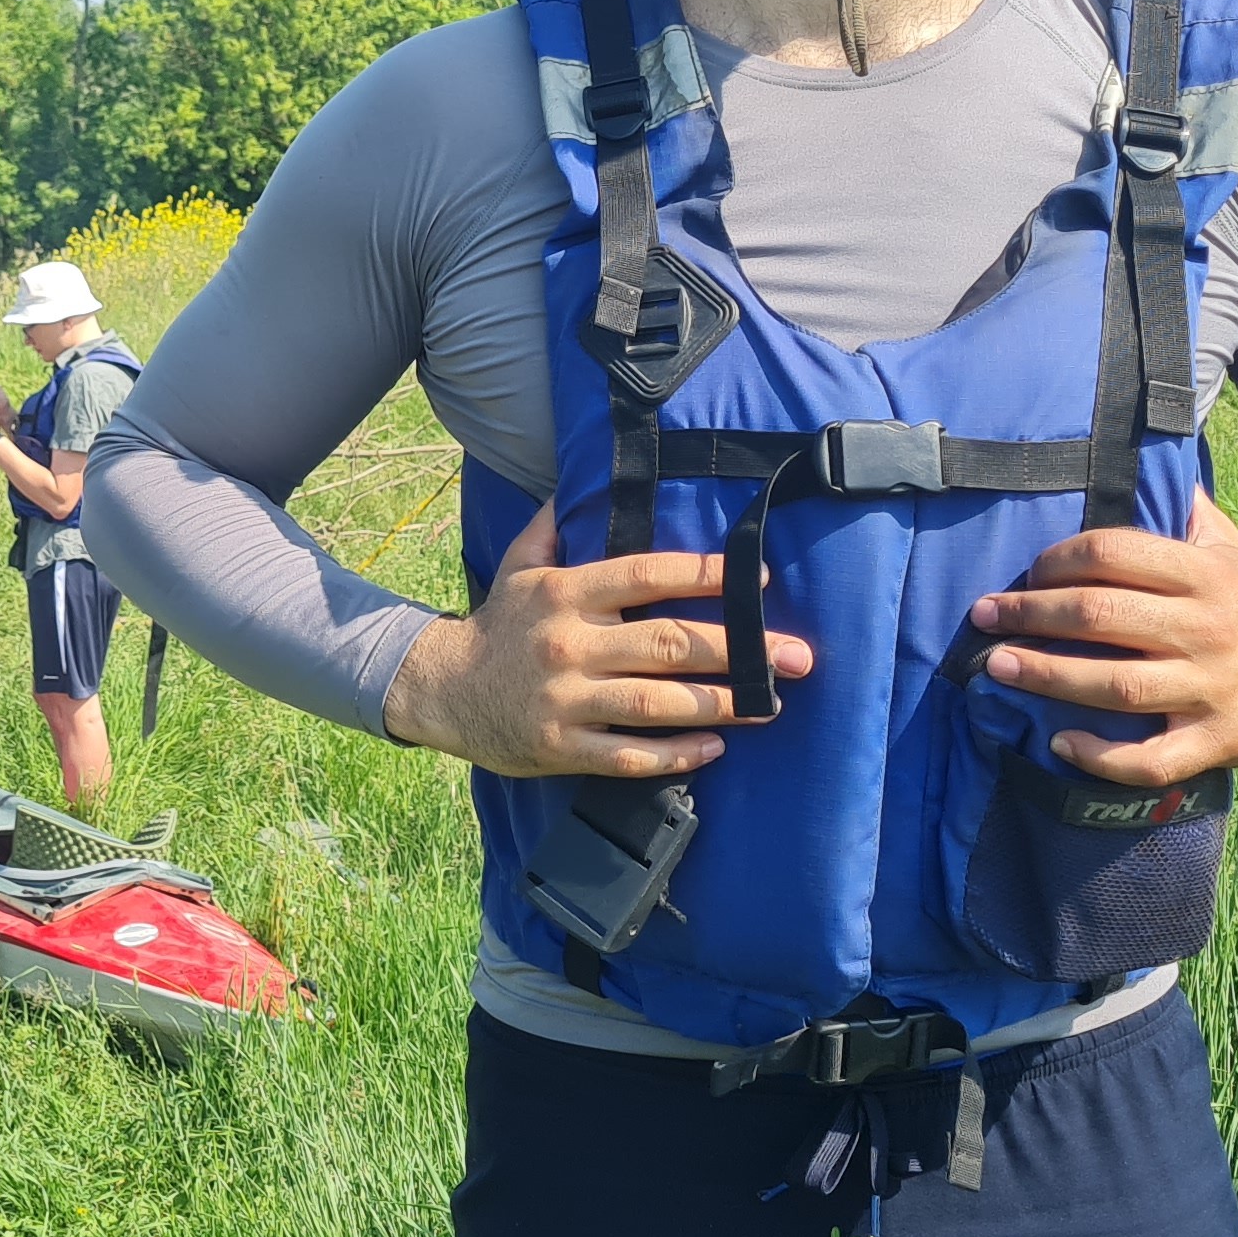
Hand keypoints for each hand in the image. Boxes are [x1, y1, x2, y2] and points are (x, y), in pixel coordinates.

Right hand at [378, 504, 811, 780]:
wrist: (440, 689)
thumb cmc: (495, 624)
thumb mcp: (517, 566)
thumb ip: (550, 526)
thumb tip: (574, 482)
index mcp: (564, 592)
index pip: (645, 575)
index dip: (704, 576)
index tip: (757, 579)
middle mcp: (568, 642)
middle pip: (666, 644)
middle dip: (738, 650)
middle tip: (797, 657)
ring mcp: (565, 698)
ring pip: (655, 703)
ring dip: (719, 704)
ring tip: (770, 704)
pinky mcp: (561, 745)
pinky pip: (628, 754)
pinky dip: (674, 754)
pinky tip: (713, 748)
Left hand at [965, 489, 1237, 783]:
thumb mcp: (1231, 552)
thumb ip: (1185, 513)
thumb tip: (1143, 460)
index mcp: (1205, 576)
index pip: (1116, 554)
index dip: (1060, 560)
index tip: (1028, 571)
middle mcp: (1207, 630)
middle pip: (1104, 617)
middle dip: (1032, 614)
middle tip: (983, 615)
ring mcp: (1212, 690)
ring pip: (1119, 686)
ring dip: (1050, 677)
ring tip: (997, 666)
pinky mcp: (1217, 742)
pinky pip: (1154, 759)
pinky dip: (1104, 757)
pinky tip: (1061, 743)